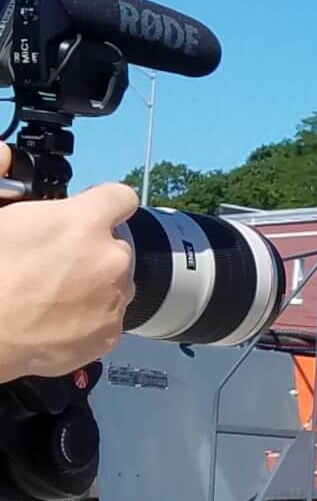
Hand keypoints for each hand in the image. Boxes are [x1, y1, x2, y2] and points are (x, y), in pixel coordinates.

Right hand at [0, 181, 139, 381]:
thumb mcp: (3, 218)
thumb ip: (23, 195)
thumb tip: (15, 168)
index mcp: (85, 222)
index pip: (120, 198)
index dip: (104, 204)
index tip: (93, 213)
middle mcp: (111, 258)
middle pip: (116, 247)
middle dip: (93, 252)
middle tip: (57, 264)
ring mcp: (115, 298)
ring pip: (116, 284)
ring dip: (94, 286)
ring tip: (53, 296)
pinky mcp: (111, 333)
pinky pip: (108, 318)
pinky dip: (89, 319)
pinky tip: (56, 319)